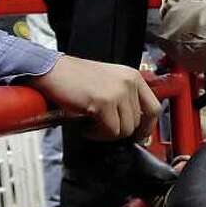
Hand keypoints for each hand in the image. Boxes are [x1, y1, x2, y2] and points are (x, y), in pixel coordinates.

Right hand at [29, 55, 160, 140]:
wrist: (51, 70)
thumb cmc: (75, 77)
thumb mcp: (109, 81)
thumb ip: (125, 98)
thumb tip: (135, 125)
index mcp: (133, 76)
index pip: (154, 108)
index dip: (147, 127)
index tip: (138, 136)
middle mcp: (129, 83)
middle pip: (137, 122)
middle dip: (119, 131)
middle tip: (101, 127)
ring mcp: (117, 92)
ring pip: (124, 130)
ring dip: (106, 133)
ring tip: (92, 125)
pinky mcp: (104, 102)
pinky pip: (109, 131)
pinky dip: (97, 134)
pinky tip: (85, 126)